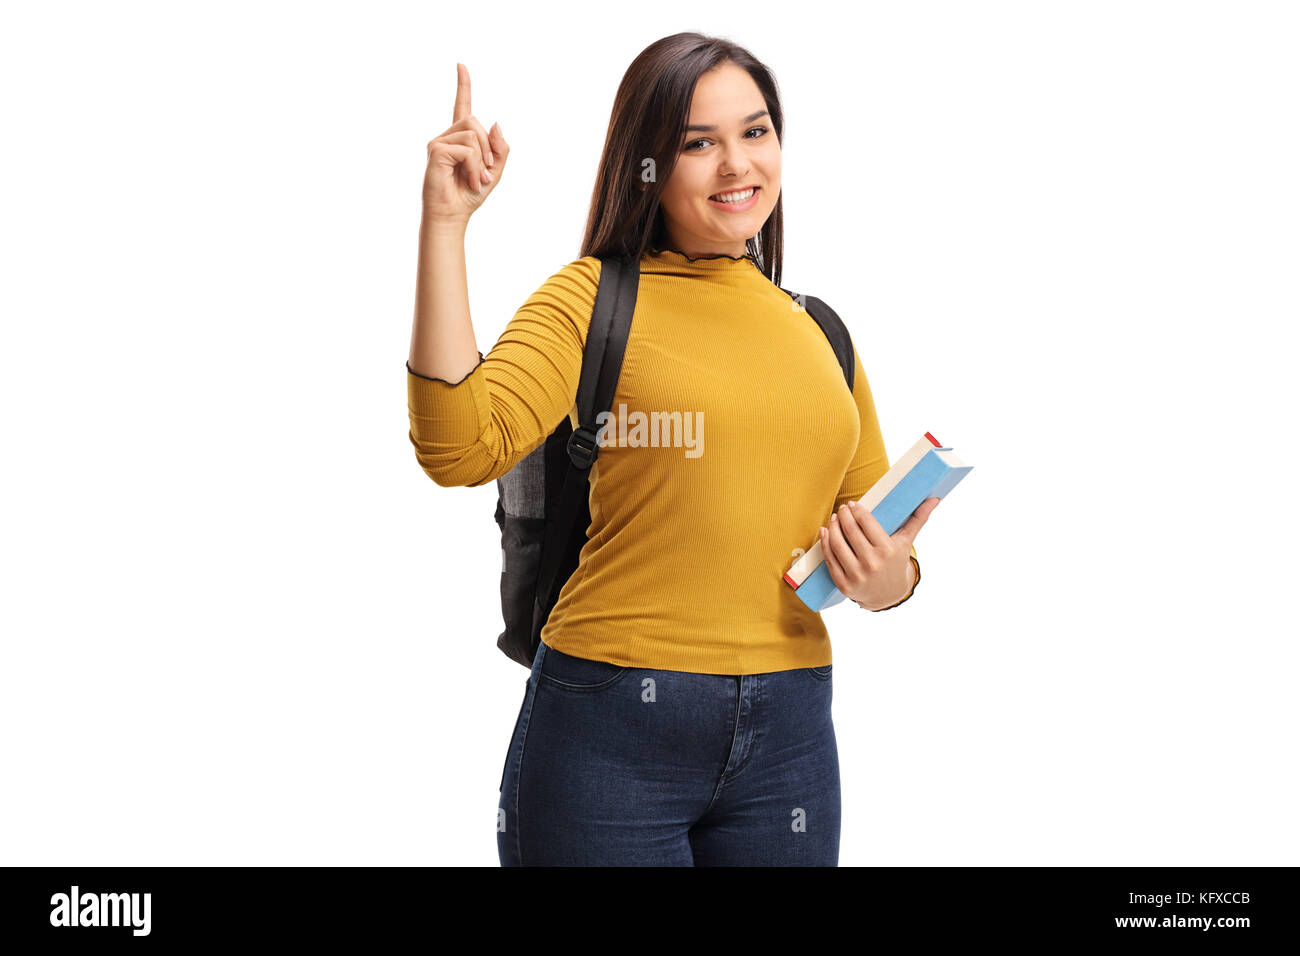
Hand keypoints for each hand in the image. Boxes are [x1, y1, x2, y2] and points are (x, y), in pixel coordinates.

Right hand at [422, 62, 509, 224]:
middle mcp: (447, 136)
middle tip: (486, 173)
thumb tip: (494, 123)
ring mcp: (439, 142)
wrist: (452, 215)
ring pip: (473, 134)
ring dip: (482, 160)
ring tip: (478, 180)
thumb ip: (499, 148)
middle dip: (488, 147)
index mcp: (461, 138)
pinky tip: (471, 180)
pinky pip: (466, 149)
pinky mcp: (435, 151)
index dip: (463, 85)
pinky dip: (475, 166)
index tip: (461, 65)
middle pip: (475, 122)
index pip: (462, 106)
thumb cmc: (469, 195)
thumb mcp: (494, 171)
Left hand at [819, 497, 939, 609]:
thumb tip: (934, 499)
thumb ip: (918, 519)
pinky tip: (825, 532)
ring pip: (837, 544)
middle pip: (850, 531)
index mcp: (887, 550)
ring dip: (832, 527)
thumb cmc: (896, 561)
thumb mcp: (907, 541)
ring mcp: (857, 575)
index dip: (857, 511)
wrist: (889, 594)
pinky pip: (830, 560)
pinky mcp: (844, 584)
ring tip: (834, 518)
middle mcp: (872, 563)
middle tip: (842, 509)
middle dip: (843, 515)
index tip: (852, 504)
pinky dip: (825, 544)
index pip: (866, 523)